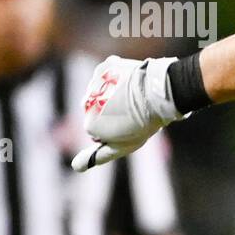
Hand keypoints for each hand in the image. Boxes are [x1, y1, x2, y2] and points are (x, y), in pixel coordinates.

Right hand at [71, 56, 181, 171]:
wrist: (158, 93)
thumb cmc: (144, 122)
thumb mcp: (124, 145)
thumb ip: (100, 155)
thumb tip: (76, 167)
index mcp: (89, 125)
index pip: (97, 129)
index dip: (115, 129)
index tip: (131, 126)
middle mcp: (85, 104)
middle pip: (95, 109)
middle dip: (110, 110)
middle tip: (134, 111)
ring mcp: (94, 84)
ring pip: (100, 91)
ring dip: (112, 93)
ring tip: (134, 97)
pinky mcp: (104, 67)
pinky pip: (107, 74)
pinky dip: (116, 77)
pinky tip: (131, 81)